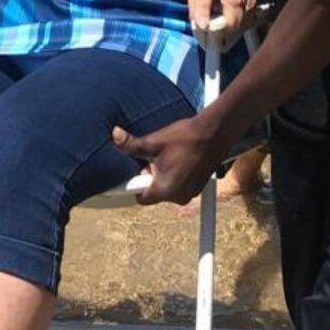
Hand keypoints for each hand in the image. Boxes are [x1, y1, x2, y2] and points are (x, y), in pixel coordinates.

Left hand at [113, 114, 234, 205]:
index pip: (140, 197)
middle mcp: (179, 196)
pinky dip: (177, 173)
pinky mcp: (200, 186)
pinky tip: (181, 157)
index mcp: (165, 190)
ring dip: (165, 174)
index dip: (136, 183)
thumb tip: (115, 136)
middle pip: (155, 192)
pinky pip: (181, 184)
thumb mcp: (154, 142)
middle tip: (155, 157)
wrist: (215, 132)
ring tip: (170, 155)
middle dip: (152, 176)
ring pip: (168, 187)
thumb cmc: (185, 138)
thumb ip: (131, 145)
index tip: (136, 169)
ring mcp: (191, 192)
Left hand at [187, 0, 260, 49]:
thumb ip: (196, 4)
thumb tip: (199, 26)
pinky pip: (250, 6)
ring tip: (231, 25)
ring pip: (243, 7)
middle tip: (224, 32)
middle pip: (232, 0)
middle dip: (229, 20)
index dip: (203, 10)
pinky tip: (238, 14)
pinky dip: (244, 13)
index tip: (203, 25)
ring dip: (237, 19)